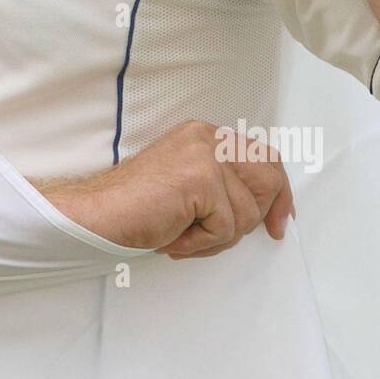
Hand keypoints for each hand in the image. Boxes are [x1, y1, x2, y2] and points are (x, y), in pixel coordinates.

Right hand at [46, 119, 294, 258]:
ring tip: (182, 236)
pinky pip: (226, 227)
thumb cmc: (138, 211)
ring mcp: (205, 154)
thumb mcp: (191, 189)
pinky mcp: (200, 178)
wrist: (99, 216)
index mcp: (205, 135)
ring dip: (217, 238)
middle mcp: (208, 136)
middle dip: (257, 217)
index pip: (265, 156)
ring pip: (248, 212)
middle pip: (269, 177)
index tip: (280, 223)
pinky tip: (174, 237)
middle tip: (221, 237)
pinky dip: (202, 243)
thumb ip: (224, 186)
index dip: (279, 193)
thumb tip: (268, 211)